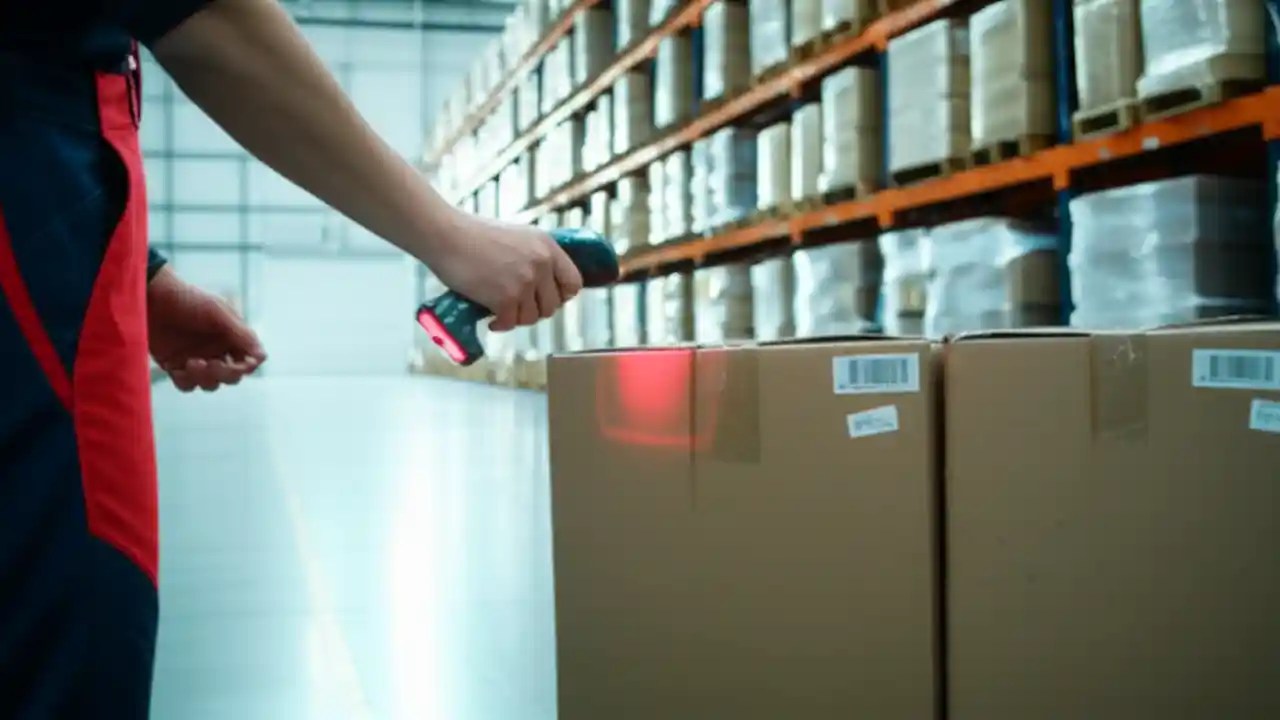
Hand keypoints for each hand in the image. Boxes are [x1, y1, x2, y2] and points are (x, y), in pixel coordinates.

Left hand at [147, 266, 266, 391]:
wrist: (149, 296)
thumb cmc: (186, 299)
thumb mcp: (218, 313)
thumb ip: (241, 334)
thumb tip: (262, 356)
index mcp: (231, 336)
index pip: (249, 360)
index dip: (247, 366)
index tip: (240, 364)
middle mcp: (216, 350)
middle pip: (232, 376)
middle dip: (224, 373)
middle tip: (210, 363)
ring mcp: (196, 359)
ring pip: (210, 384)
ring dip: (204, 378)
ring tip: (191, 362)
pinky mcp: (175, 366)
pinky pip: (187, 385)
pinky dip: (185, 381)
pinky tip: (177, 367)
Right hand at [425, 212, 583, 331]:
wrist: (446, 235)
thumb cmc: (474, 235)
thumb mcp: (517, 236)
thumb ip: (535, 257)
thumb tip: (544, 286)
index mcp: (547, 246)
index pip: (573, 283)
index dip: (561, 296)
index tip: (544, 299)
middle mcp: (541, 263)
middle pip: (552, 305)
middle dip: (534, 310)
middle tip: (516, 308)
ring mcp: (524, 281)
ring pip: (531, 318)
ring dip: (516, 318)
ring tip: (501, 311)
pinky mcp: (505, 297)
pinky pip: (510, 323)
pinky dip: (500, 325)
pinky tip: (491, 320)